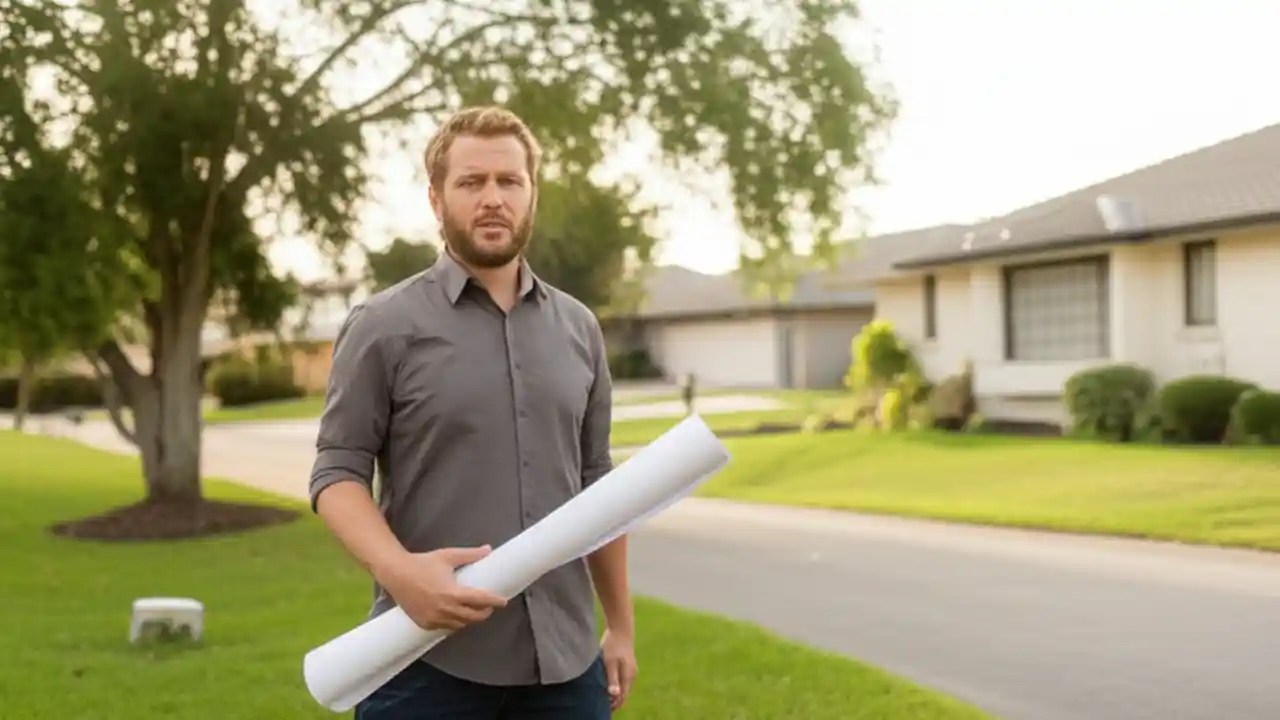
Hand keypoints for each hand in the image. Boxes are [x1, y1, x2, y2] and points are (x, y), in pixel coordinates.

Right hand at [375, 545, 507, 631]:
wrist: (395, 573)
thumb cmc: (422, 563)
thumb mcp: (448, 556)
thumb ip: (470, 555)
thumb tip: (488, 549)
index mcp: (452, 593)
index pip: (481, 601)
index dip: (495, 601)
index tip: (503, 601)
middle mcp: (444, 609)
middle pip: (474, 617)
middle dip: (485, 612)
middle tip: (490, 606)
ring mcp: (434, 619)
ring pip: (461, 625)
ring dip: (470, 619)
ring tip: (475, 611)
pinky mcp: (425, 624)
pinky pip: (446, 628)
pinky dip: (454, 623)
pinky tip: (457, 617)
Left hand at [601, 628, 637, 710]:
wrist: (620, 628)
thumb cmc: (613, 645)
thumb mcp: (610, 662)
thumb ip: (612, 678)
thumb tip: (614, 695)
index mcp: (628, 676)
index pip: (622, 697)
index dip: (613, 705)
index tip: (603, 708)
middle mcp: (632, 675)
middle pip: (624, 693)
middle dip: (614, 701)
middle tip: (602, 706)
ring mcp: (631, 670)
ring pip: (624, 687)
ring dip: (615, 694)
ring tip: (603, 698)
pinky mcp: (628, 665)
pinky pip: (623, 680)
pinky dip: (616, 685)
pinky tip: (609, 685)